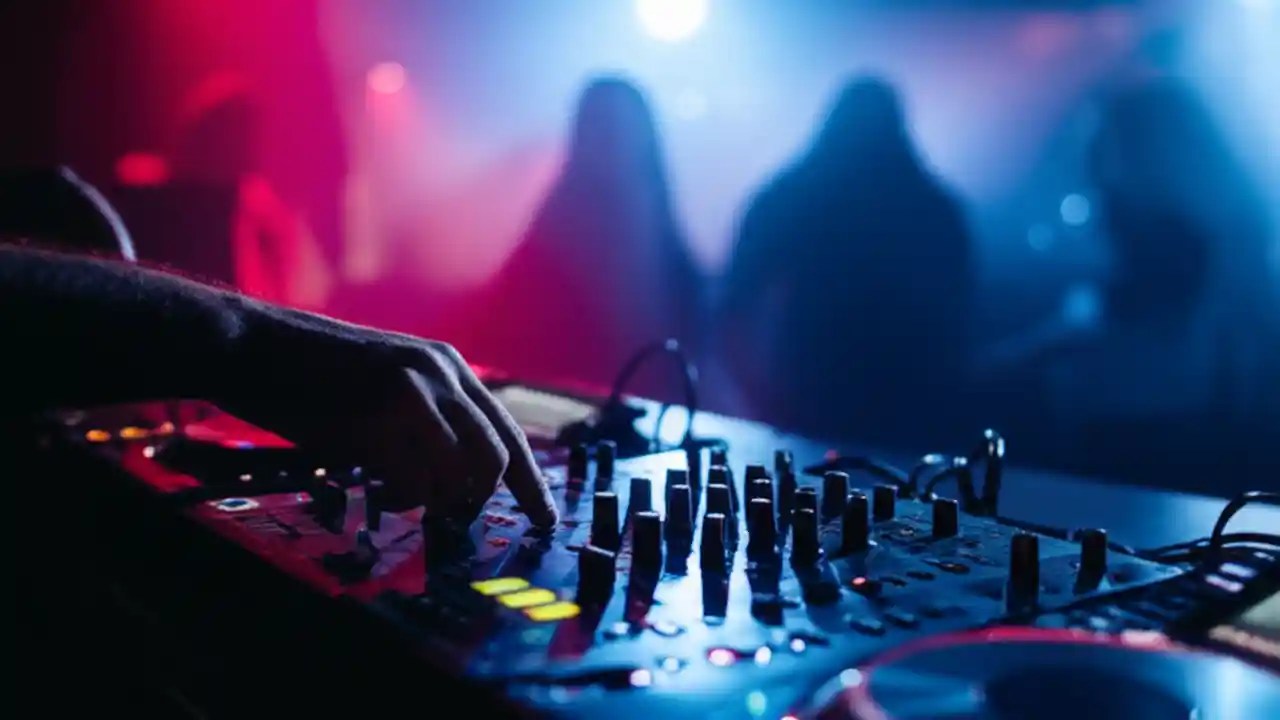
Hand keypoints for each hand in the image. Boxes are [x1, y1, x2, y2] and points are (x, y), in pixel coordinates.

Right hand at [215, 301, 556, 526]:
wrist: (250, 346)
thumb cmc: (308, 377)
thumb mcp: (384, 391)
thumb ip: (423, 426)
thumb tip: (452, 484)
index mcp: (448, 367)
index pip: (507, 432)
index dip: (529, 481)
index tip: (544, 517)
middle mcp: (442, 373)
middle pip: (495, 458)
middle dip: (476, 500)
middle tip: (448, 517)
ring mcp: (415, 388)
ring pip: (461, 472)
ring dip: (434, 501)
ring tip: (395, 495)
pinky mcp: (382, 409)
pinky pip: (417, 478)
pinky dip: (402, 497)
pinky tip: (376, 490)